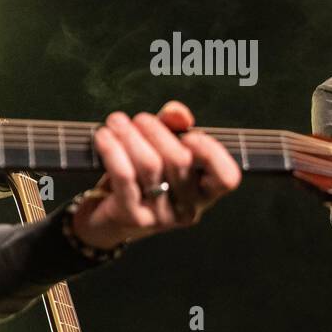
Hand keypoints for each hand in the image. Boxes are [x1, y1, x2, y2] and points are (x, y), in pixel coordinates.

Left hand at [72, 101, 241, 249]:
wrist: (109, 219)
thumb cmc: (142, 179)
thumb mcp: (162, 152)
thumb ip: (175, 128)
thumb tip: (177, 113)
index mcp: (206, 193)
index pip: (226, 177)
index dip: (211, 153)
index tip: (190, 134)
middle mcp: (189, 208)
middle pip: (179, 160)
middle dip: (156, 131)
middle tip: (139, 119)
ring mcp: (163, 216)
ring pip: (150, 164)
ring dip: (130, 135)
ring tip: (117, 121)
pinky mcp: (134, 217)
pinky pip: (124, 177)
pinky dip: (113, 151)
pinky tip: (104, 136)